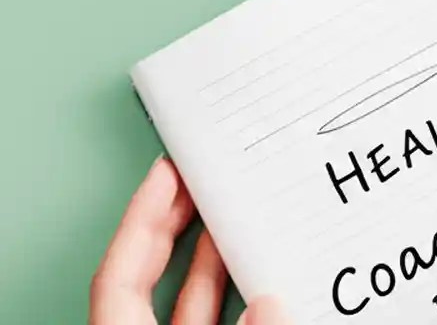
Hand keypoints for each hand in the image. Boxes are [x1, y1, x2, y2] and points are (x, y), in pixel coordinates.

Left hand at [90, 156, 291, 324]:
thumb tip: (269, 305)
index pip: (118, 274)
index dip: (141, 218)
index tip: (164, 175)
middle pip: (144, 273)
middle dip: (170, 219)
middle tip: (193, 177)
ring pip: (183, 295)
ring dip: (208, 253)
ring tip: (230, 211)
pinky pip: (209, 317)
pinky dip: (230, 289)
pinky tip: (255, 267)